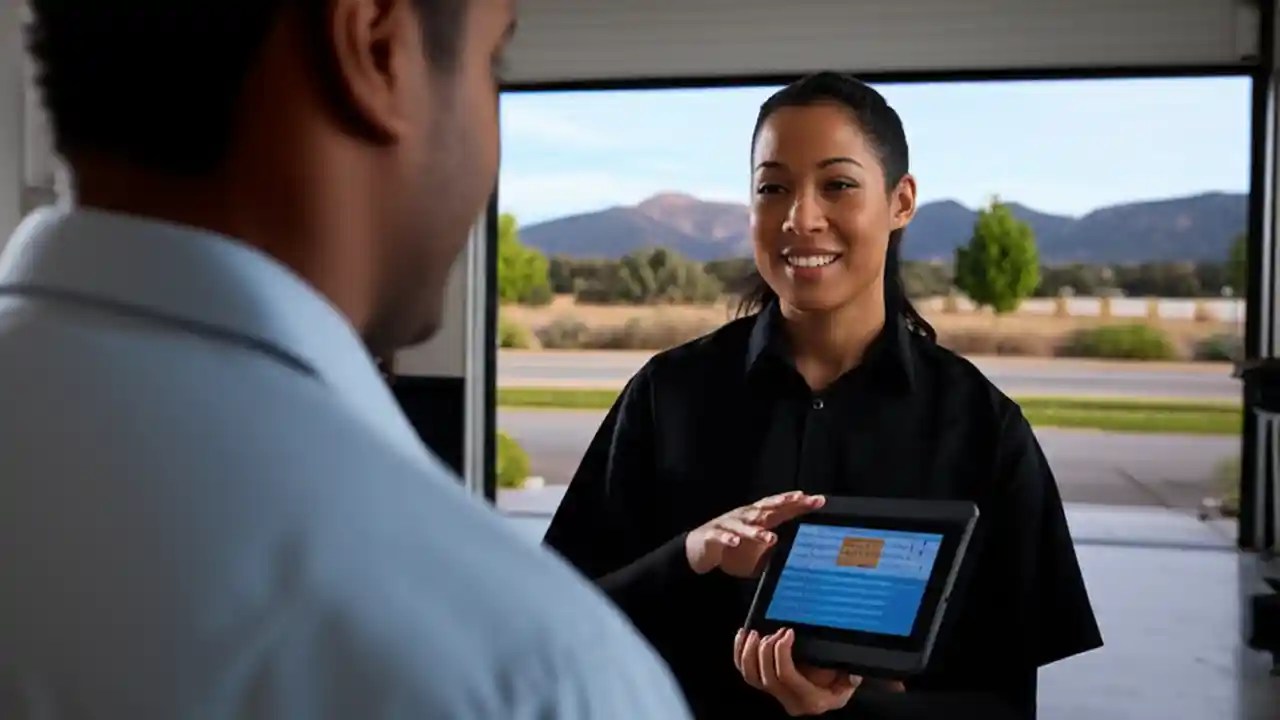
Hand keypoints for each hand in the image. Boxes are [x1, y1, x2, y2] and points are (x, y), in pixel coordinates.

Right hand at [685, 491, 824, 576]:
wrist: (699, 550)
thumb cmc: (733, 550)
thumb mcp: (759, 553)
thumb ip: (776, 552)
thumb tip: (800, 559)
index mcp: (759, 519)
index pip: (783, 509)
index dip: (800, 504)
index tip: (819, 500)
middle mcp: (745, 517)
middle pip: (767, 507)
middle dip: (784, 503)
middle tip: (800, 499)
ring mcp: (728, 524)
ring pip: (745, 524)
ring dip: (757, 530)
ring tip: (770, 537)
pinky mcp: (712, 535)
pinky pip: (720, 535)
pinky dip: (728, 538)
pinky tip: (735, 541)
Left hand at [735, 628, 859, 716]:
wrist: (828, 695)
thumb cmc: (838, 684)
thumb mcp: (848, 682)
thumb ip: (850, 678)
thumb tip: (851, 673)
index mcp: (809, 699)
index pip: (786, 676)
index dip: (782, 652)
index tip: (788, 632)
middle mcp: (789, 700)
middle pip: (767, 676)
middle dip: (767, 649)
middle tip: (777, 631)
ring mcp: (775, 694)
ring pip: (751, 677)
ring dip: (749, 652)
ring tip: (755, 633)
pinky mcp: (765, 686)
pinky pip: (746, 672)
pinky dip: (740, 653)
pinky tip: (743, 636)